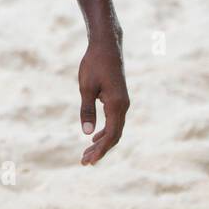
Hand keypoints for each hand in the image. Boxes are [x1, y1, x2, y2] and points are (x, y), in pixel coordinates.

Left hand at [78, 40, 128, 164]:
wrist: (106, 47)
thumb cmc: (94, 64)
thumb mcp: (86, 87)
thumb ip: (87, 110)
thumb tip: (86, 133)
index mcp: (117, 105)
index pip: (111, 135)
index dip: (100, 149)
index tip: (89, 161)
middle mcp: (123, 106)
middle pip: (114, 135)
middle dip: (100, 150)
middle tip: (84, 162)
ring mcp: (122, 103)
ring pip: (114, 129)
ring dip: (102, 142)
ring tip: (87, 153)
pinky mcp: (117, 99)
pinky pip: (114, 121)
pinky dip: (105, 131)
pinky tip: (94, 136)